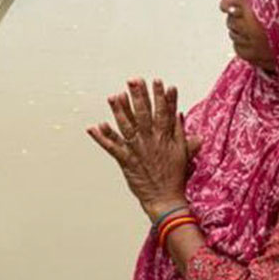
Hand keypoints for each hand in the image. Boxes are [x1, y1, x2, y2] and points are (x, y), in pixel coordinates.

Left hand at [87, 78, 202, 220]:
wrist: (165, 198)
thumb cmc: (175, 176)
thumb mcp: (182, 151)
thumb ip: (180, 131)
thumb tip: (179, 113)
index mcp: (164, 138)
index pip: (163, 112)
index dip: (160, 96)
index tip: (158, 81)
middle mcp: (150, 141)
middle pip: (144, 115)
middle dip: (138, 96)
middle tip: (133, 80)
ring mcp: (137, 150)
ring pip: (127, 127)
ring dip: (119, 112)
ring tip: (113, 96)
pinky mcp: (126, 161)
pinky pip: (112, 147)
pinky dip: (103, 138)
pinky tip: (96, 126)